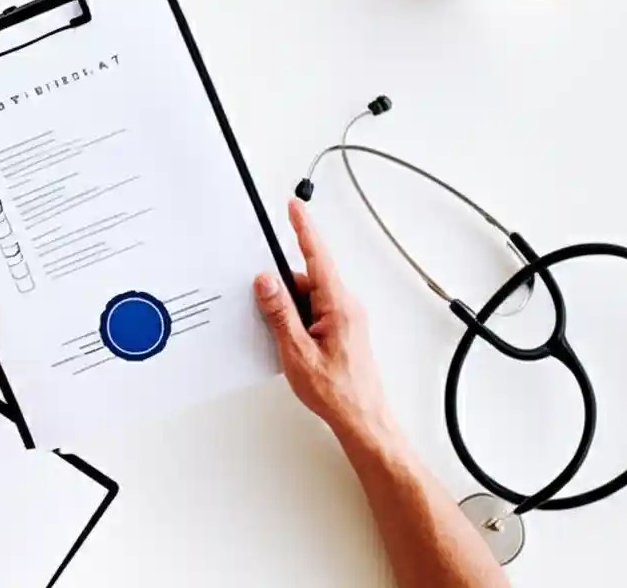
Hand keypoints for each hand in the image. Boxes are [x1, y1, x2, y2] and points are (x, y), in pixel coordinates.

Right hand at [254, 200, 390, 439]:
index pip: (317, 256)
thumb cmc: (337, 391)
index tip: (294, 206)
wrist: (363, 419)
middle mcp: (345, 306)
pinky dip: (296, 321)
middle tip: (263, 305)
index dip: (304, 229)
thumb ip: (280, 312)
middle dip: (281, 289)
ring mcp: (344, 318)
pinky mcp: (340, 330)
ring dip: (288, 312)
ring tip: (284, 342)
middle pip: (306, 279)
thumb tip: (266, 280)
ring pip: (307, 298)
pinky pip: (312, 312)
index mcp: (338, 305)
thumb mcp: (297, 351)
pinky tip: (290, 343)